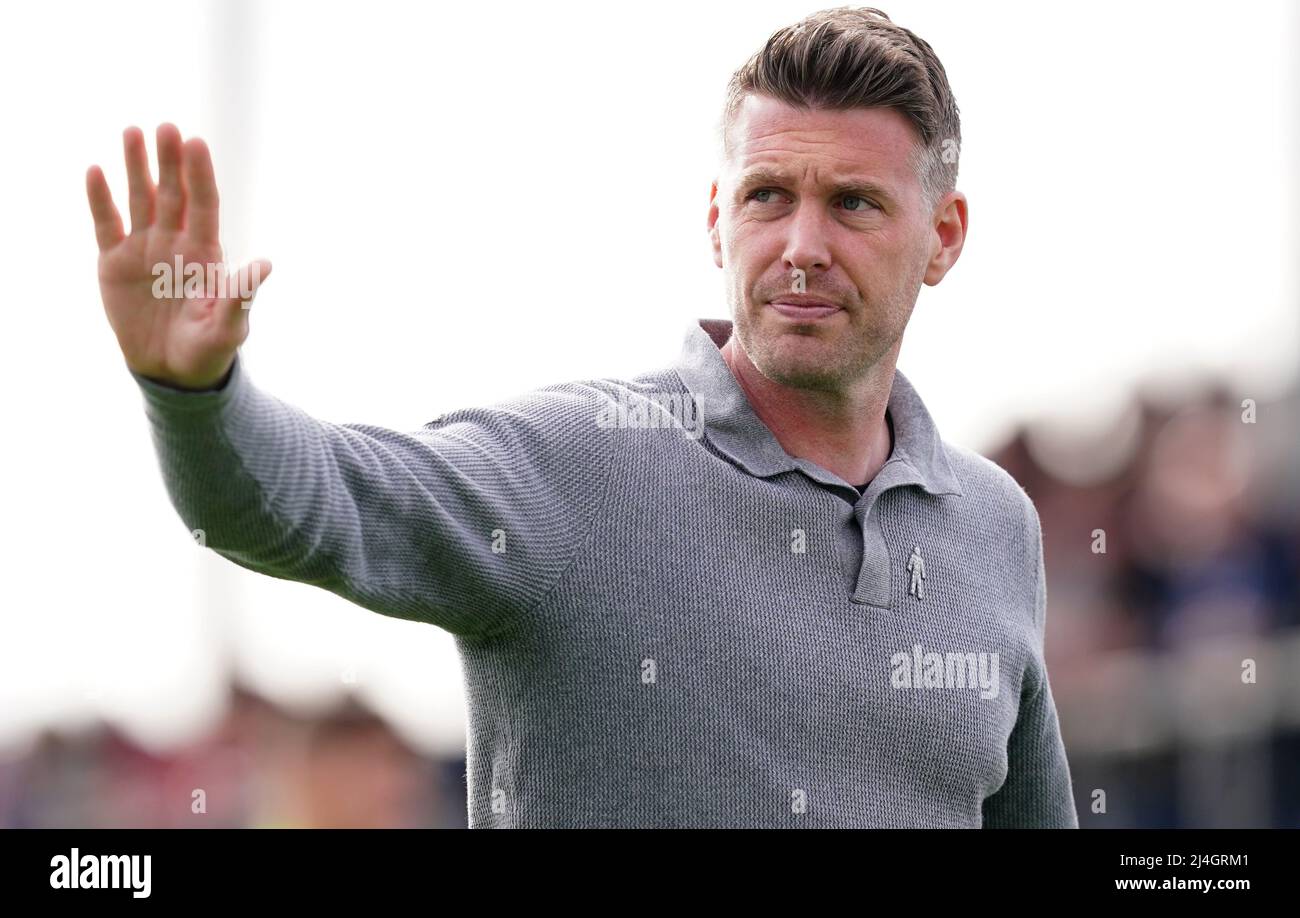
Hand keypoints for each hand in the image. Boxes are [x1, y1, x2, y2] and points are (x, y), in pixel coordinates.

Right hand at [87, 123, 270, 389]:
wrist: (172, 371)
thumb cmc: (208, 349)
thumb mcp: (228, 328)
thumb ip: (240, 296)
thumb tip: (264, 265)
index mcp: (205, 254)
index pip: (204, 205)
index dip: (200, 175)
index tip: (196, 143)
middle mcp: (174, 243)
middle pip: (172, 194)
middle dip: (169, 161)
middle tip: (165, 126)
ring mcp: (144, 250)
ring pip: (139, 199)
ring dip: (135, 167)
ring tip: (132, 131)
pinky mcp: (114, 263)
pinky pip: (106, 225)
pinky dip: (99, 200)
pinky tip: (95, 171)